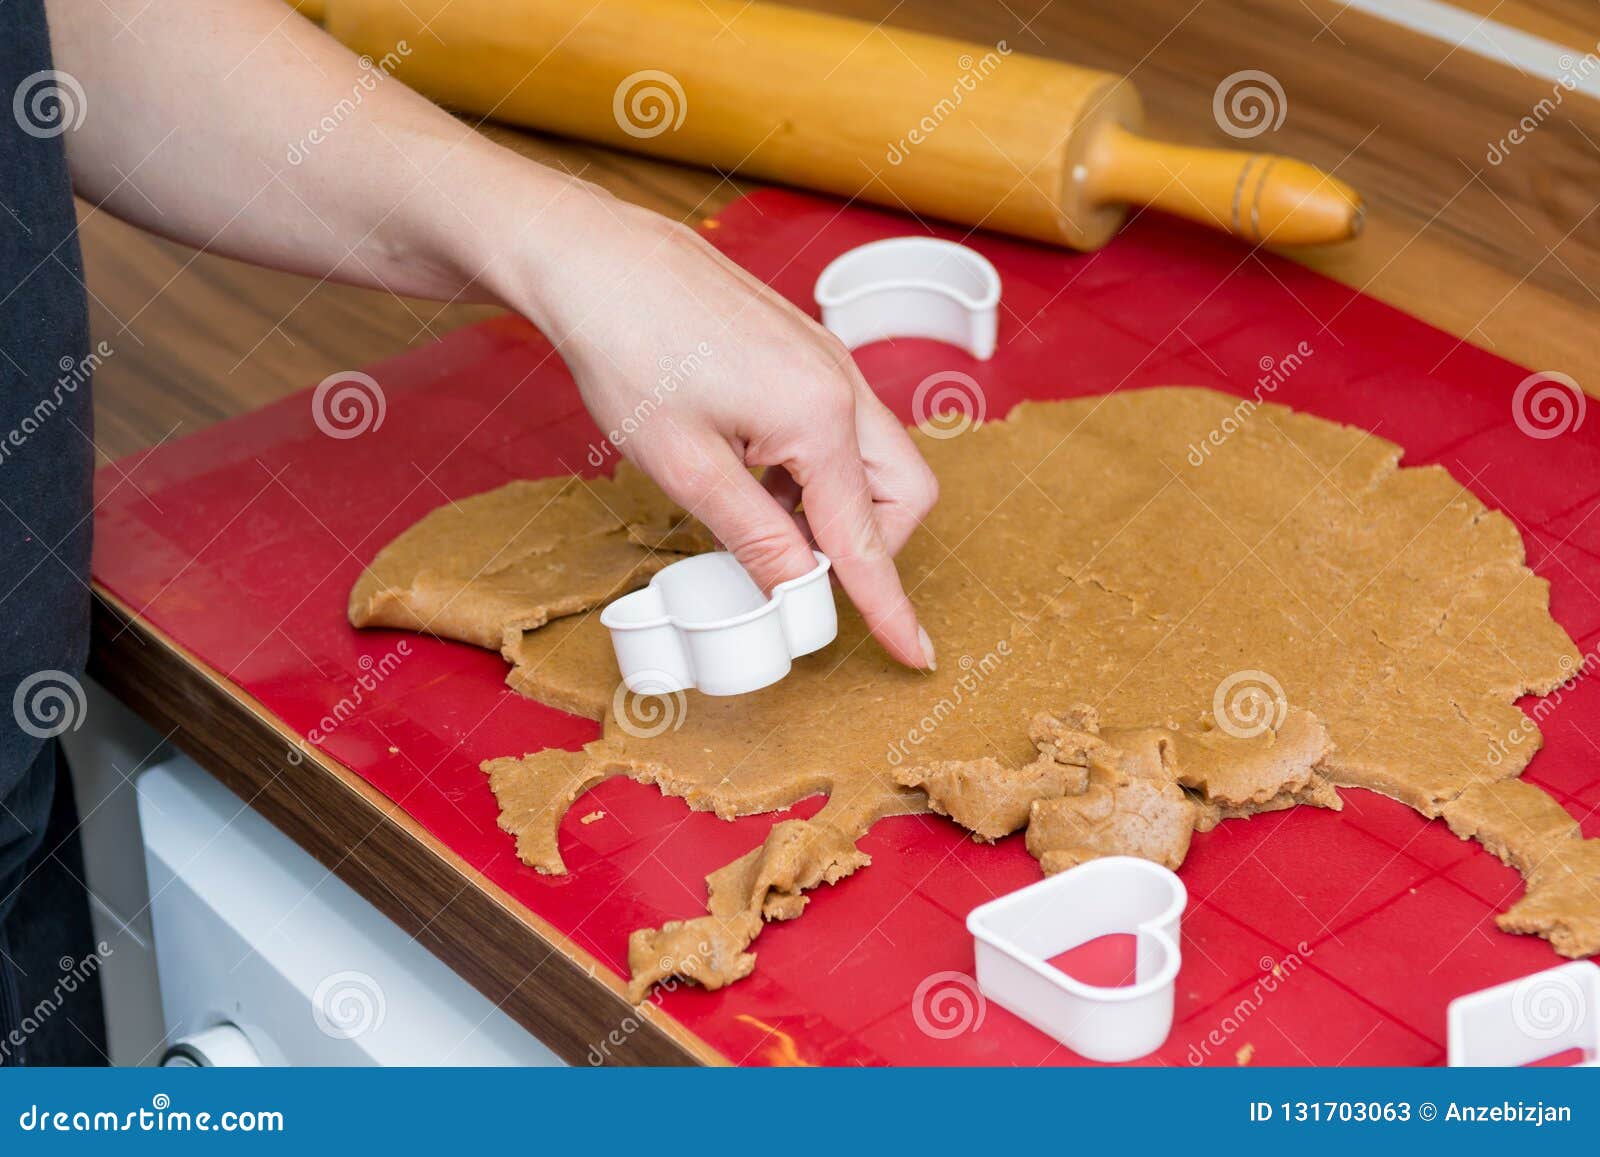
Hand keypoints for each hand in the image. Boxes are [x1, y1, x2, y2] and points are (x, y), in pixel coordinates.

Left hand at [499, 185, 937, 669]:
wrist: (601, 260)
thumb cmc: (630, 352)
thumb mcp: (685, 467)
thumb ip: (756, 536)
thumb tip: (801, 592)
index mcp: (819, 418)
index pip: (868, 539)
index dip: (889, 605)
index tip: (916, 654)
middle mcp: (843, 386)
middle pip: (904, 495)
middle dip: (872, 544)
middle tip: (799, 568)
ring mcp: (830, 362)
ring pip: (878, 460)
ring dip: (839, 506)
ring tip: (757, 515)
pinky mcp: (808, 352)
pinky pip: (843, 428)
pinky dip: (817, 470)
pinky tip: (753, 471)